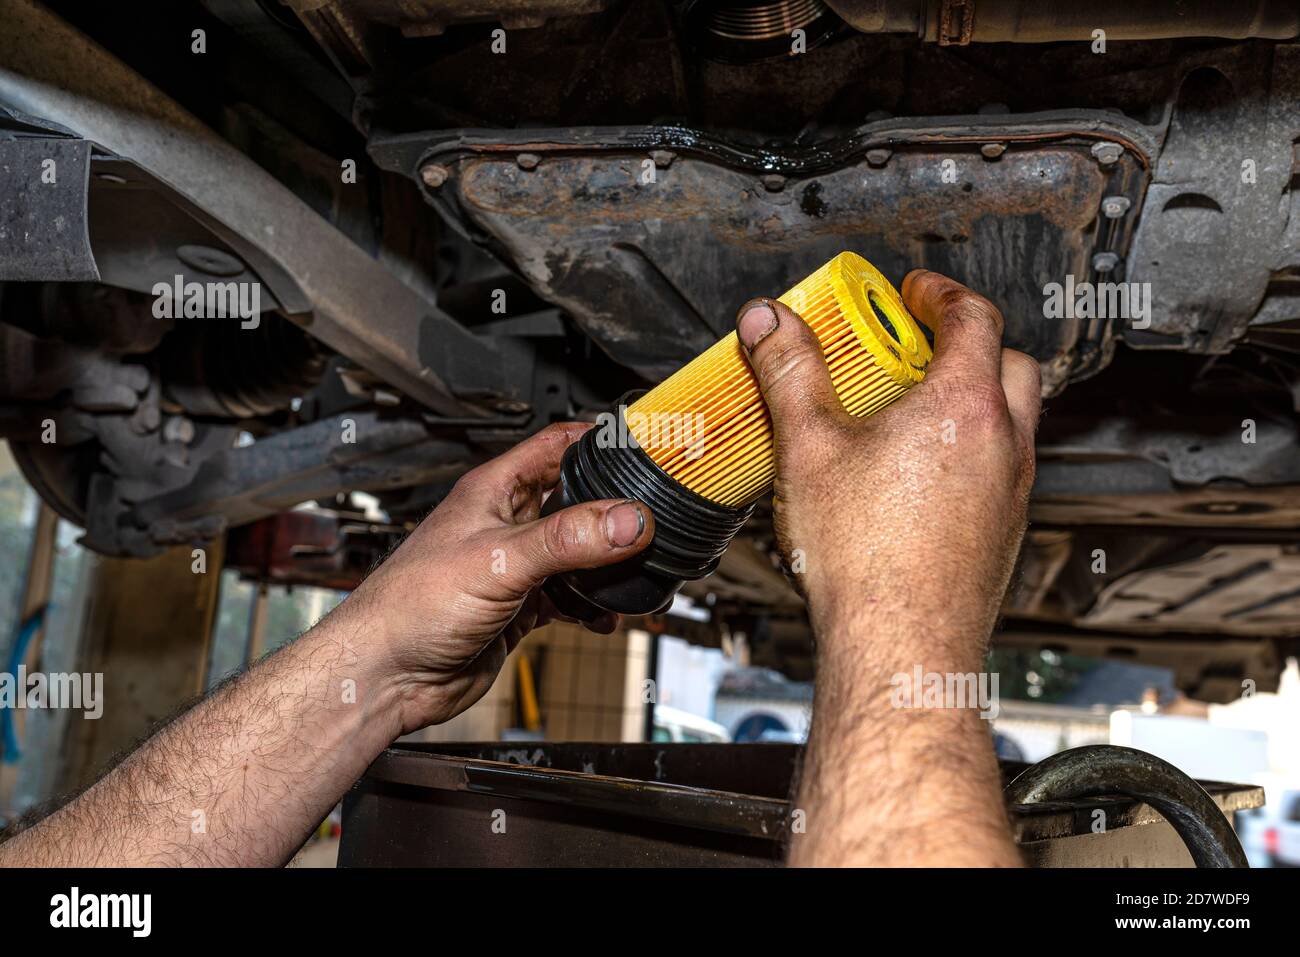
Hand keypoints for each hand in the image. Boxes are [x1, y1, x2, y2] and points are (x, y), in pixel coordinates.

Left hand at [333, 422, 653, 731]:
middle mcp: (504, 523)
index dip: (598, 440)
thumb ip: (567, 538)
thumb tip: (628, 519)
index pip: (555, 446)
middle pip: (574, 501)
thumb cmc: (410, 607)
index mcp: (493, 492)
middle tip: (654, 517)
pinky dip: (592, 605)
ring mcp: (512, 566)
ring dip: (608, 564)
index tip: (641, 445)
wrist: (387, 675)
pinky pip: (568, 597)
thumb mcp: (499, 560)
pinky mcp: (517, 607)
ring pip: (576, 553)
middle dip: (615, 510)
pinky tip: (604, 616)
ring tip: (639, 572)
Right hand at [734, 270, 1039, 670]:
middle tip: (915, 347)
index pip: (973, 317)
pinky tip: (917, 477)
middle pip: (1009, 362)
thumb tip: (771, 324)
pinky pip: (1000, 468)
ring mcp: (1011, 492)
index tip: (912, 294)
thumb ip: (790, 374)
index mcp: (963, 407)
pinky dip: (971, 450)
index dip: (940, 294)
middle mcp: (1002, 444)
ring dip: (973, 398)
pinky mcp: (1003, 533)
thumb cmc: (868, 560)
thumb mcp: (809, 449)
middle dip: (968, 342)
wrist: (902, 647)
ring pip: (1012, 418)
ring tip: (910, 412)